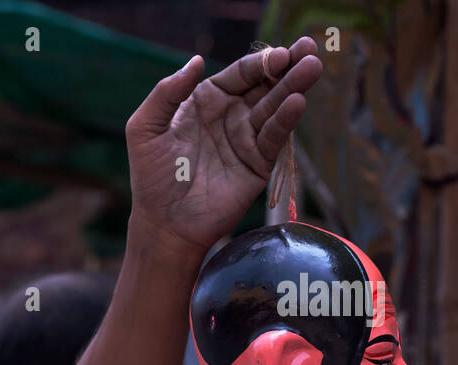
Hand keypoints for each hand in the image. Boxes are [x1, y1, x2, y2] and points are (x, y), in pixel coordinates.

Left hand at [125, 36, 323, 254]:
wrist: (164, 222)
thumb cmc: (151, 176)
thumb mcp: (145, 129)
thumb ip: (166, 93)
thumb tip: (197, 60)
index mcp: (206, 100)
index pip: (240, 74)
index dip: (260, 62)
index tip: (279, 54)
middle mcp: (231, 114)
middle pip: (265, 84)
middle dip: (288, 66)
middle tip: (309, 49)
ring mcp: (247, 138)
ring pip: (275, 106)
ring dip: (294, 86)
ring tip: (312, 68)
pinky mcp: (258, 162)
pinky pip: (274, 137)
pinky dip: (286, 120)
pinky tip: (296, 102)